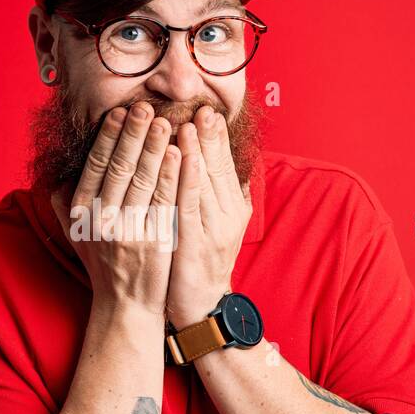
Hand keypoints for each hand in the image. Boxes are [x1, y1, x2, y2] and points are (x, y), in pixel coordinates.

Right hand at [51, 101, 180, 317]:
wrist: (126, 304)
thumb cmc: (104, 263)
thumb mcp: (77, 233)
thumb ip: (65, 202)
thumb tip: (61, 171)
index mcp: (81, 213)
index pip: (95, 166)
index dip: (108, 138)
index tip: (119, 112)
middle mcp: (101, 221)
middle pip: (119, 168)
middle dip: (133, 135)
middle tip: (145, 107)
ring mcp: (128, 232)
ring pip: (143, 182)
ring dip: (155, 149)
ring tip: (166, 123)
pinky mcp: (154, 243)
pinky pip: (165, 202)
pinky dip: (172, 176)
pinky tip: (180, 155)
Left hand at [166, 106, 252, 327]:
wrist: (199, 306)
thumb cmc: (199, 262)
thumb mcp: (215, 225)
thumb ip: (221, 197)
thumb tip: (226, 166)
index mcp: (232, 208)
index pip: (223, 165)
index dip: (217, 138)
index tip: (209, 110)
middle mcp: (227, 216)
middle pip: (218, 168)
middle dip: (211, 137)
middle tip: (203, 107)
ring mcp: (213, 230)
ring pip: (205, 183)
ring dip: (199, 152)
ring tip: (190, 124)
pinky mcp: (196, 244)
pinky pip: (191, 206)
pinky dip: (188, 180)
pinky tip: (182, 159)